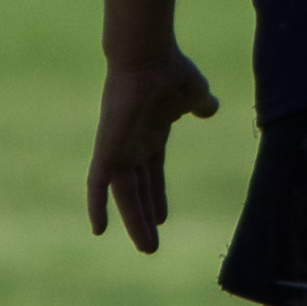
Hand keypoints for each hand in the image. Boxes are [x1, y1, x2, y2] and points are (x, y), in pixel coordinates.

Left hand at [85, 53, 215, 253]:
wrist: (148, 57)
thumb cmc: (170, 70)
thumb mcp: (194, 92)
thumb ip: (200, 104)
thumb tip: (210, 108)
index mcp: (151, 132)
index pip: (152, 173)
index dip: (156, 196)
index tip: (162, 218)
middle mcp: (132, 143)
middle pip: (137, 190)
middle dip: (144, 217)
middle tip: (151, 247)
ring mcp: (118, 147)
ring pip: (124, 194)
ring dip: (134, 221)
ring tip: (148, 249)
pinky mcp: (107, 148)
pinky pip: (97, 182)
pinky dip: (97, 204)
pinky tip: (98, 229)